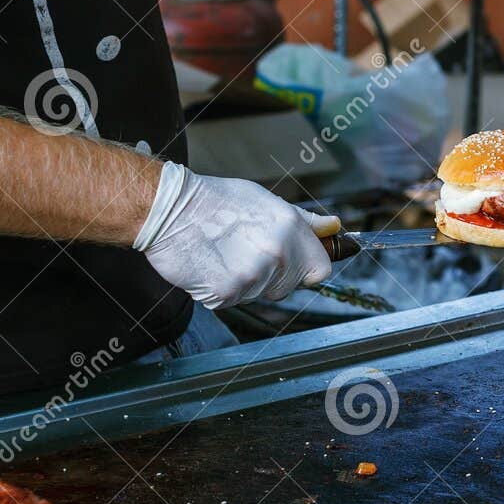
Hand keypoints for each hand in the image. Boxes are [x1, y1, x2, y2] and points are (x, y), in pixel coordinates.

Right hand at [135, 162, 337, 308]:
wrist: (169, 209)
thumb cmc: (215, 202)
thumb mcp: (267, 201)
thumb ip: (304, 221)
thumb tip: (334, 227)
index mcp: (291, 229)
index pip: (320, 271)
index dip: (306, 269)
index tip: (294, 264)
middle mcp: (277, 254)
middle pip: (288, 286)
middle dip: (272, 276)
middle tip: (244, 251)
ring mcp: (252, 276)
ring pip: (259, 295)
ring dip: (245, 283)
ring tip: (225, 254)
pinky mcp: (226, 293)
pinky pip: (232, 301)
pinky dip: (221, 290)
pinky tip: (211, 265)